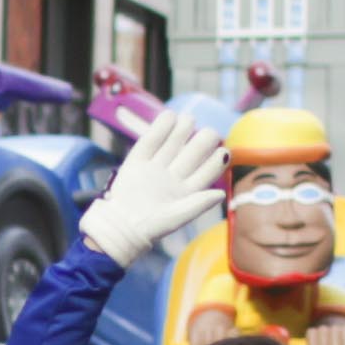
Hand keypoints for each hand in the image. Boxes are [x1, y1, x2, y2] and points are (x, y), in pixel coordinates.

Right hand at [82, 109, 227, 265]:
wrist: (120, 226)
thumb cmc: (151, 227)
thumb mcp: (177, 218)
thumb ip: (198, 204)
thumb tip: (221, 194)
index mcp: (186, 191)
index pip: (206, 171)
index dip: (215, 161)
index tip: (223, 152)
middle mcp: (173, 176)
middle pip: (192, 153)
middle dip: (202, 141)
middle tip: (208, 133)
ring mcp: (155, 167)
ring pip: (173, 143)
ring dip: (182, 130)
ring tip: (188, 120)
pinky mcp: (137, 161)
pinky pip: (149, 141)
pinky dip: (159, 128)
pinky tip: (169, 116)